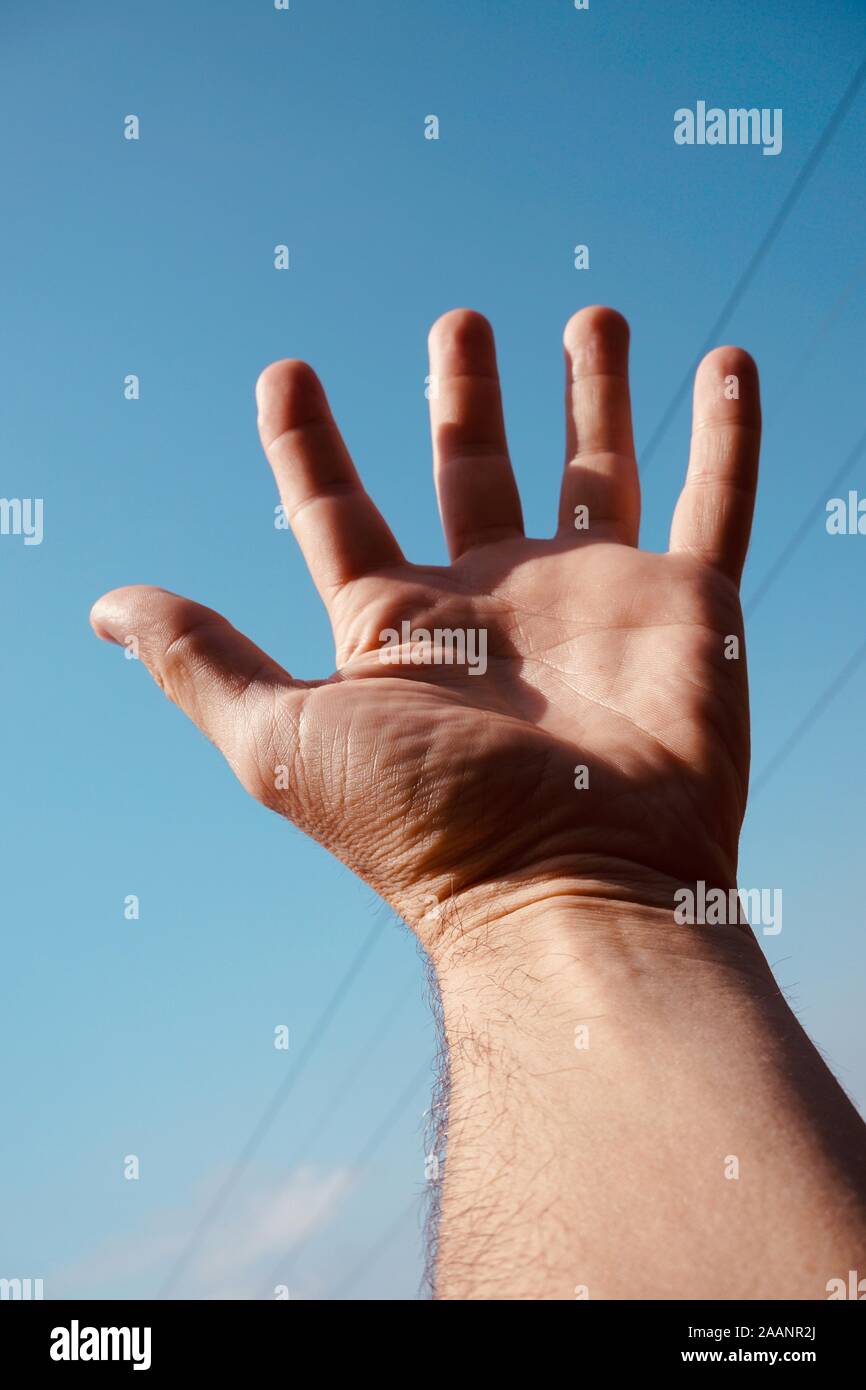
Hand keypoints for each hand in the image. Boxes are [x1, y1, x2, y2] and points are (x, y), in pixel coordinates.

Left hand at [90, 307, 759, 947]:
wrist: (576, 893)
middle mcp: (495, 605)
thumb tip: (103, 606)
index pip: (338, 512)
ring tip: (590, 316)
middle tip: (459, 322)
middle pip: (474, 472)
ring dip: (594, 392)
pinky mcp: (689, 607)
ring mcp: (594, 600)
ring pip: (596, 469)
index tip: (285, 374)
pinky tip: (729, 363)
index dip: (306, 445)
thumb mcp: (284, 741)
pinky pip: (716, 500)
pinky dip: (730, 434)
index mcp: (399, 628)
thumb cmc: (424, 827)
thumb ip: (200, 664)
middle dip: (465, 396)